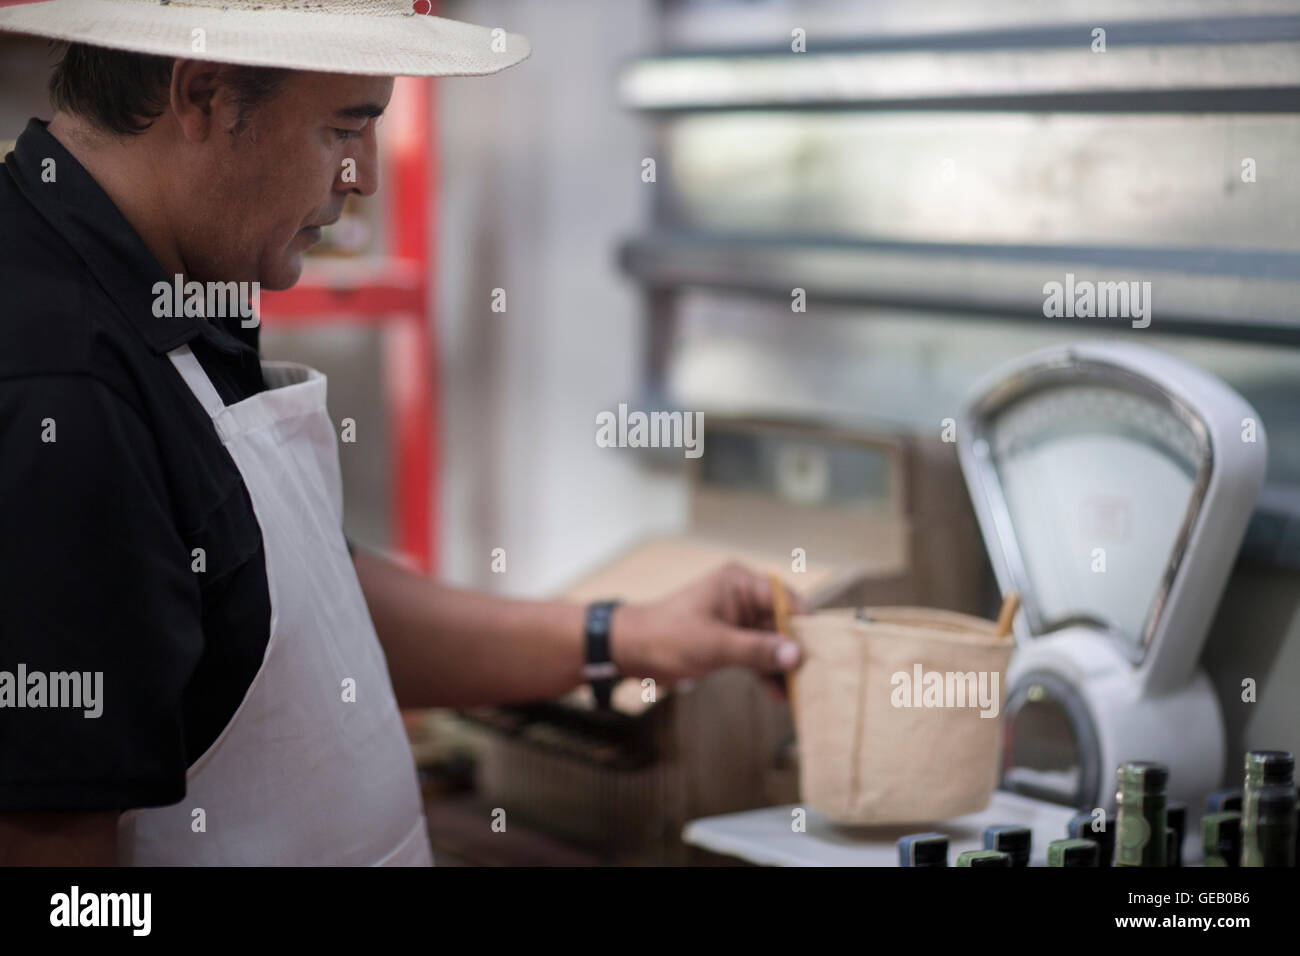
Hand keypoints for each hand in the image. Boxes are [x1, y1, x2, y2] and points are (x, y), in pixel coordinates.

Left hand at [610, 563, 806, 688]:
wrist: (631, 651)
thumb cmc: (667, 636)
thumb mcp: (714, 644)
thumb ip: (756, 650)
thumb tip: (795, 654)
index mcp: (740, 584)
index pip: (785, 600)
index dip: (804, 625)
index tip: (820, 652)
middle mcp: (743, 598)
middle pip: (782, 623)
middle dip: (795, 650)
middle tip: (813, 678)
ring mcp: (737, 621)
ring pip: (771, 643)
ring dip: (782, 666)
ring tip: (799, 692)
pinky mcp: (730, 642)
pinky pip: (757, 656)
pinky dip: (766, 673)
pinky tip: (778, 695)